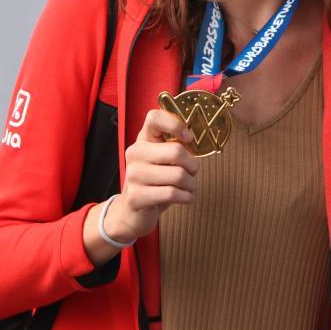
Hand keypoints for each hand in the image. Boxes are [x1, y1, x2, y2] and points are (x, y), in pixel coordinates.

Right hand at [104, 109, 200, 243]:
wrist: (133, 211)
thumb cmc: (155, 182)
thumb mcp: (162, 160)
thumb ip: (175, 147)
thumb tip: (197, 140)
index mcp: (143, 139)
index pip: (154, 118)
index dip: (176, 124)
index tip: (188, 138)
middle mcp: (135, 153)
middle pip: (176, 151)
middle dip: (193, 165)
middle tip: (192, 172)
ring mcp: (134, 175)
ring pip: (178, 175)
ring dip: (191, 184)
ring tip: (188, 187)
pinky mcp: (137, 196)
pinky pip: (172, 193)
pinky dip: (187, 197)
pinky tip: (185, 197)